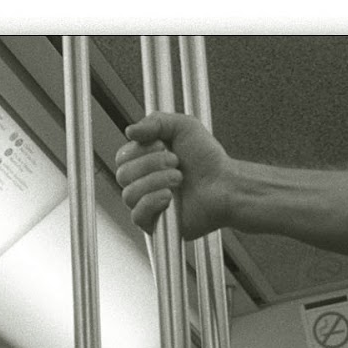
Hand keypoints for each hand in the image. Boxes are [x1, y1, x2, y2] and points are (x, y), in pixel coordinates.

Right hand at [113, 112, 231, 237]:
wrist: (225, 185)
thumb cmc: (208, 160)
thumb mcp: (183, 127)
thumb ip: (155, 122)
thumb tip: (130, 130)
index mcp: (145, 162)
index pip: (122, 157)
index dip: (140, 150)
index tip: (164, 146)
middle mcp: (143, 184)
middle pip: (122, 174)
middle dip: (150, 164)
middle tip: (175, 162)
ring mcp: (147, 206)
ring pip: (129, 194)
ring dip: (156, 181)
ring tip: (179, 179)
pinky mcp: (155, 225)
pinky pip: (137, 215)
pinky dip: (152, 202)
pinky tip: (169, 197)